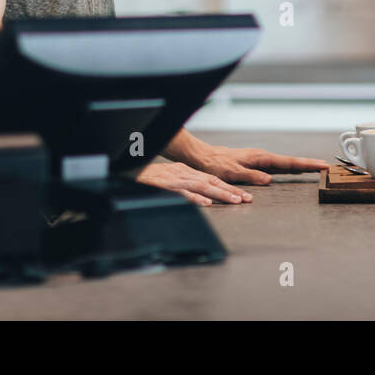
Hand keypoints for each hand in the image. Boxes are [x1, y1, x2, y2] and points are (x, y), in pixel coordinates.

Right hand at [135, 161, 252, 206]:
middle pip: (212, 182)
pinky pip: (182, 192)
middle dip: (231, 191)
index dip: (228, 187)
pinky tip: (207, 203)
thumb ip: (185, 185)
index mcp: (185, 171)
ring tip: (235, 201)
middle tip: (247, 199)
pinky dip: (195, 198)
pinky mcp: (165, 186)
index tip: (242, 195)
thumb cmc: (148, 177)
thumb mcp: (170, 178)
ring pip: (202, 186)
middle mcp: (183, 174)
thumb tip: (202, 198)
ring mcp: (175, 180)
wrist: (127, 172)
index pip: (211, 179)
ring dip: (220, 194)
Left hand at [186, 145, 328, 184]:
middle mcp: (264, 158)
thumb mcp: (232, 172)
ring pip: (286, 164)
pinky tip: (295, 171)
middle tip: (326, 167)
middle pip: (291, 162)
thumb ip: (251, 176)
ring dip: (301, 166)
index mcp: (261, 158)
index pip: (288, 163)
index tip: (321, 165)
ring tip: (316, 169)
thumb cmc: (216, 165)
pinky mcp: (258, 164)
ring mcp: (261, 160)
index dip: (306, 165)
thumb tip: (269, 180)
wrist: (205, 157)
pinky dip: (290, 168)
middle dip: (309, 164)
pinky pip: (278, 166)